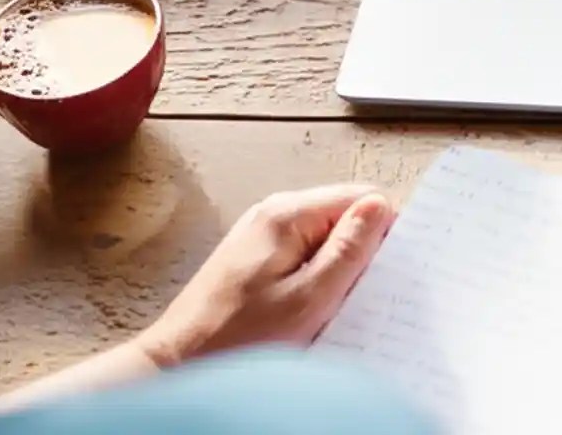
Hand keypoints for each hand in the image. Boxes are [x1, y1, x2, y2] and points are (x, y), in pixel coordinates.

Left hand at [135, 184, 395, 367]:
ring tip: (327, 306)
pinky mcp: (257, 257)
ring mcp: (263, 234)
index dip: (382, 232)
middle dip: (359, 253)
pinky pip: (305, 254)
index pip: (363, 197)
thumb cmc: (239, 338)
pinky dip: (316, 278)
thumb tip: (380, 207)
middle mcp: (274, 214)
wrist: (179, 364)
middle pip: (344, 216)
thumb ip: (349, 249)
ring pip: (327, 238)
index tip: (382, 269)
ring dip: (337, 270)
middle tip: (352, 294)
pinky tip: (308, 308)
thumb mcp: (310, 297)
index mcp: (288, 214)